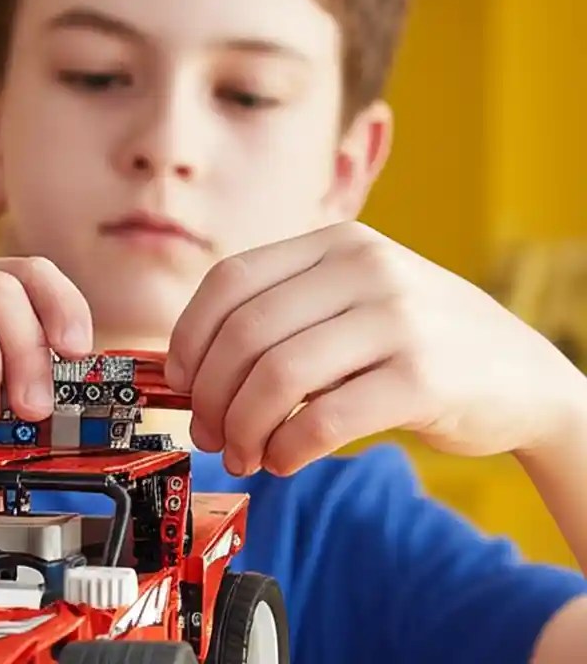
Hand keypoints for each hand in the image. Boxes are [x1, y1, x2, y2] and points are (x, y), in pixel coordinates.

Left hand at [164, 222, 586, 476]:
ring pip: (276, 377)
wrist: (523, 377)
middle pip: (244, 334)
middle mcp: (366, 268)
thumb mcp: (352, 300)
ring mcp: (398, 318)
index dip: (189, 337)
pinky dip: (287, 450)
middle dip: (210, 396)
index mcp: (337, 241)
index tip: (178, 381)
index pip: (229, 280)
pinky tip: (284, 462)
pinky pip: (323, 420)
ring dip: (244, 429)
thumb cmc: (416, 345)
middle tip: (209, 434)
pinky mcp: (423, 377)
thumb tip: (189, 375)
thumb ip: (282, 318)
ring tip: (245, 454)